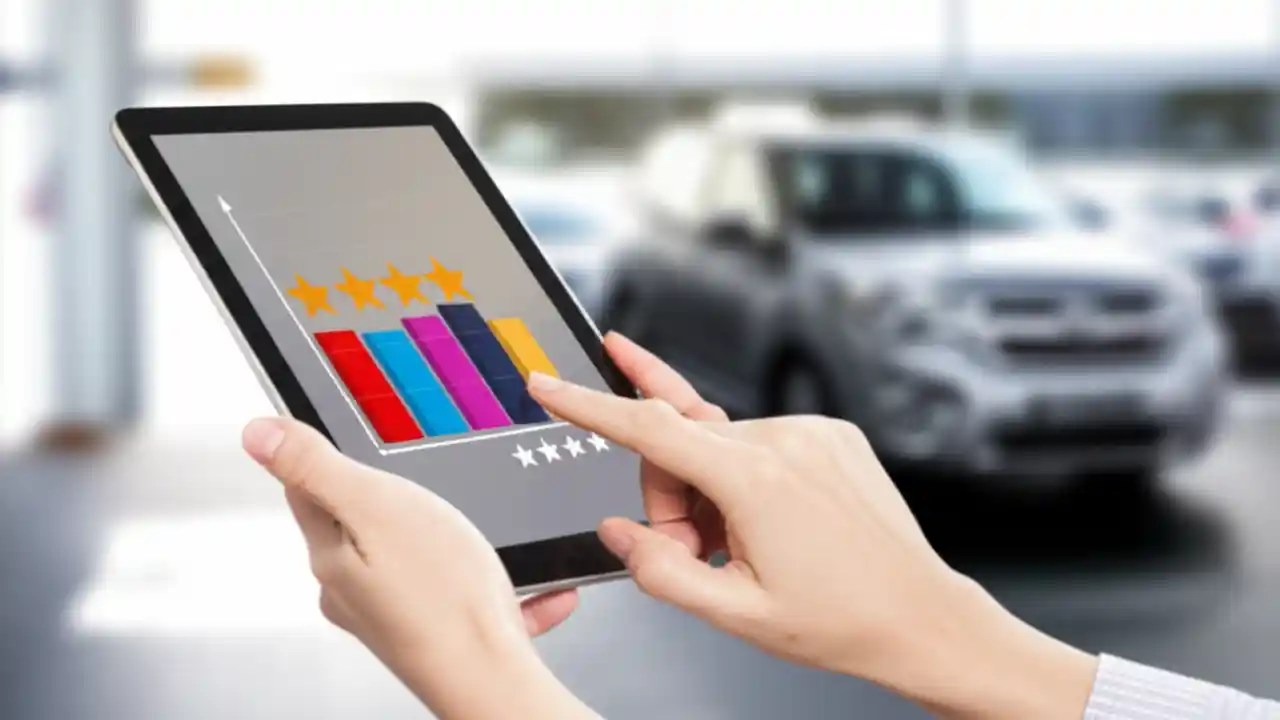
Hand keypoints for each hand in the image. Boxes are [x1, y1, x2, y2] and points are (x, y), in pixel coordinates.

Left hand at [241, 418, 594, 719]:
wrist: (493, 679)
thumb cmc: (442, 597)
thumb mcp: (376, 507)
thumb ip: (318, 467)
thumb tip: (256, 433)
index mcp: (333, 558)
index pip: (309, 491)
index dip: (327, 456)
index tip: (347, 437)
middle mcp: (357, 593)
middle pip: (365, 526)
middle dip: (400, 500)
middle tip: (433, 485)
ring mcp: (399, 618)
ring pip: (421, 562)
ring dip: (459, 545)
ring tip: (489, 539)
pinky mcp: (442, 637)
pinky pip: (476, 599)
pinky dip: (506, 589)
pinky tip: (540, 586)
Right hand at [529, 336, 1098, 719]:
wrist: (920, 616)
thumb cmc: (839, 620)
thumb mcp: (732, 612)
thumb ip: (659, 569)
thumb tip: (617, 530)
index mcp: (754, 479)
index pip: (648, 429)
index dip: (586, 405)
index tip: (546, 384)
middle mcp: (784, 439)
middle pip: (679, 447)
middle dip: (671, 499)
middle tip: (699, 553)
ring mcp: (813, 431)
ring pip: (717, 445)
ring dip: (711, 491)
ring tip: (744, 544)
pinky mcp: (832, 433)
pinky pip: (758, 443)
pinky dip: (746, 477)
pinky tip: (773, 522)